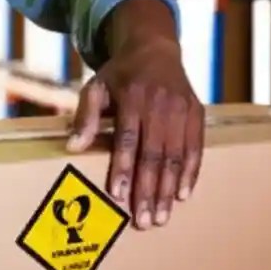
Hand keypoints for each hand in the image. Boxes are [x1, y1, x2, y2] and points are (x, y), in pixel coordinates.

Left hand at [66, 38, 204, 230]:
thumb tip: (73, 147)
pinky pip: (195, 149)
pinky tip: (182, 195)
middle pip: (154, 155)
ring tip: (160, 217)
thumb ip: (85, 116)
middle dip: (148, 190)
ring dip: (168, 190)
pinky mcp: (197, 114)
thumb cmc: (120, 74)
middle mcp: (160, 105)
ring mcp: (182, 110)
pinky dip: (190, 173)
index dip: (124, 168)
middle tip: (144, 221)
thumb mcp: (96, 86)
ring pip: (175, 157)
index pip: (128, 139)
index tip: (119, 195)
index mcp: (133, 97)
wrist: (155, 48)